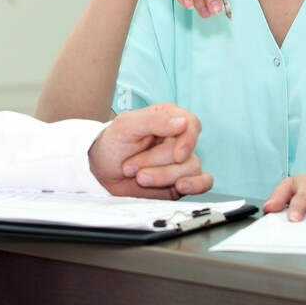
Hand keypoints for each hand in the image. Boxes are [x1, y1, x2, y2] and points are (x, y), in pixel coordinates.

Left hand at [89, 103, 212, 197]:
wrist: (101, 172)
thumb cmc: (113, 144)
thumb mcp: (126, 126)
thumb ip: (154, 121)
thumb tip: (183, 123)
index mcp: (168, 117)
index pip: (191, 124)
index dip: (187, 140)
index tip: (176, 155)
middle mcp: (178, 138)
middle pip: (187, 152)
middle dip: (156, 162)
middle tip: (131, 167)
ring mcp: (181, 161)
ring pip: (191, 169)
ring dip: (163, 176)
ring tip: (140, 178)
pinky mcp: (182, 180)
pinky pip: (203, 182)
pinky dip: (196, 185)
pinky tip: (181, 187)